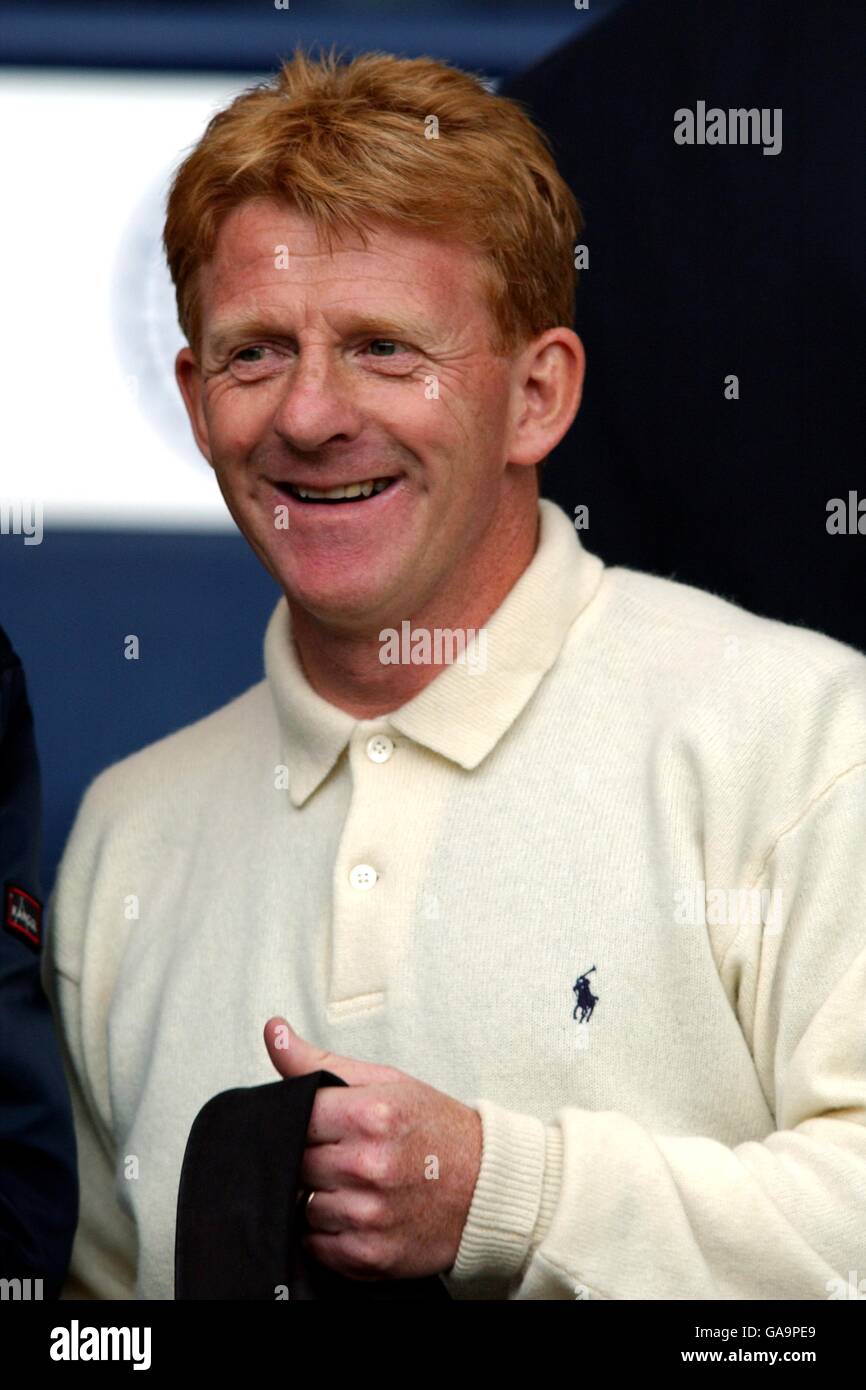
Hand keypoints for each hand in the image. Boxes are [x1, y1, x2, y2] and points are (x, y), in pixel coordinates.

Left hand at [263, 1016, 481, 1279]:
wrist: (489, 1187)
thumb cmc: (434, 1129)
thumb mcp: (386, 1083)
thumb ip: (321, 1062)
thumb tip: (274, 1031)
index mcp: (372, 1115)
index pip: (295, 1117)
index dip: (305, 1122)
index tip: (325, 1126)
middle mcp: (369, 1165)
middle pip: (295, 1163)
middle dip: (312, 1158)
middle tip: (343, 1155)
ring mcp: (369, 1214)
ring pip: (302, 1206)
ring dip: (319, 1198)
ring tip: (354, 1186)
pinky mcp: (370, 1255)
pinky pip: (316, 1246)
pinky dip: (328, 1233)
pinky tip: (357, 1214)